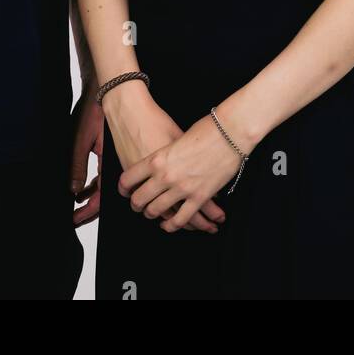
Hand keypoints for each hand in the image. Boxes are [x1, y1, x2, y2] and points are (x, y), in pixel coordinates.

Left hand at [70, 82, 102, 227]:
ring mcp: (117, 159)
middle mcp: (116, 163)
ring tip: (79, 205)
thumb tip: (74, 190)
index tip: (76, 220)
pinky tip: (85, 188)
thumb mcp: (81, 140)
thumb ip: (78, 167)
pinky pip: (107, 175)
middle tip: (77, 218)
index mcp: (109, 162)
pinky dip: (96, 185)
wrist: (109, 90)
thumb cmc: (94, 111)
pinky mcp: (114, 152)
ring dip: (93, 197)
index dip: (88, 211)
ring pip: (106, 186)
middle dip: (91, 209)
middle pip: (106, 196)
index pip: (101, 197)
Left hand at [105, 84, 226, 232]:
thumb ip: (163, 154)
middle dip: (136, 205)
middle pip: (139, 199)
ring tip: (151, 214)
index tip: (125, 191)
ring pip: (157, 211)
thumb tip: (157, 162)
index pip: (128, 179)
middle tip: (137, 206)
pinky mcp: (199, 197)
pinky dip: (172, 225)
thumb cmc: (203, 129)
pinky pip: (180, 219)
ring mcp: (182, 188)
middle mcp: (165, 176)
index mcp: (156, 159)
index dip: (124, 188)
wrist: (229, 132)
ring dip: (152, 215)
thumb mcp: (173, 137)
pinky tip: (168, 225)